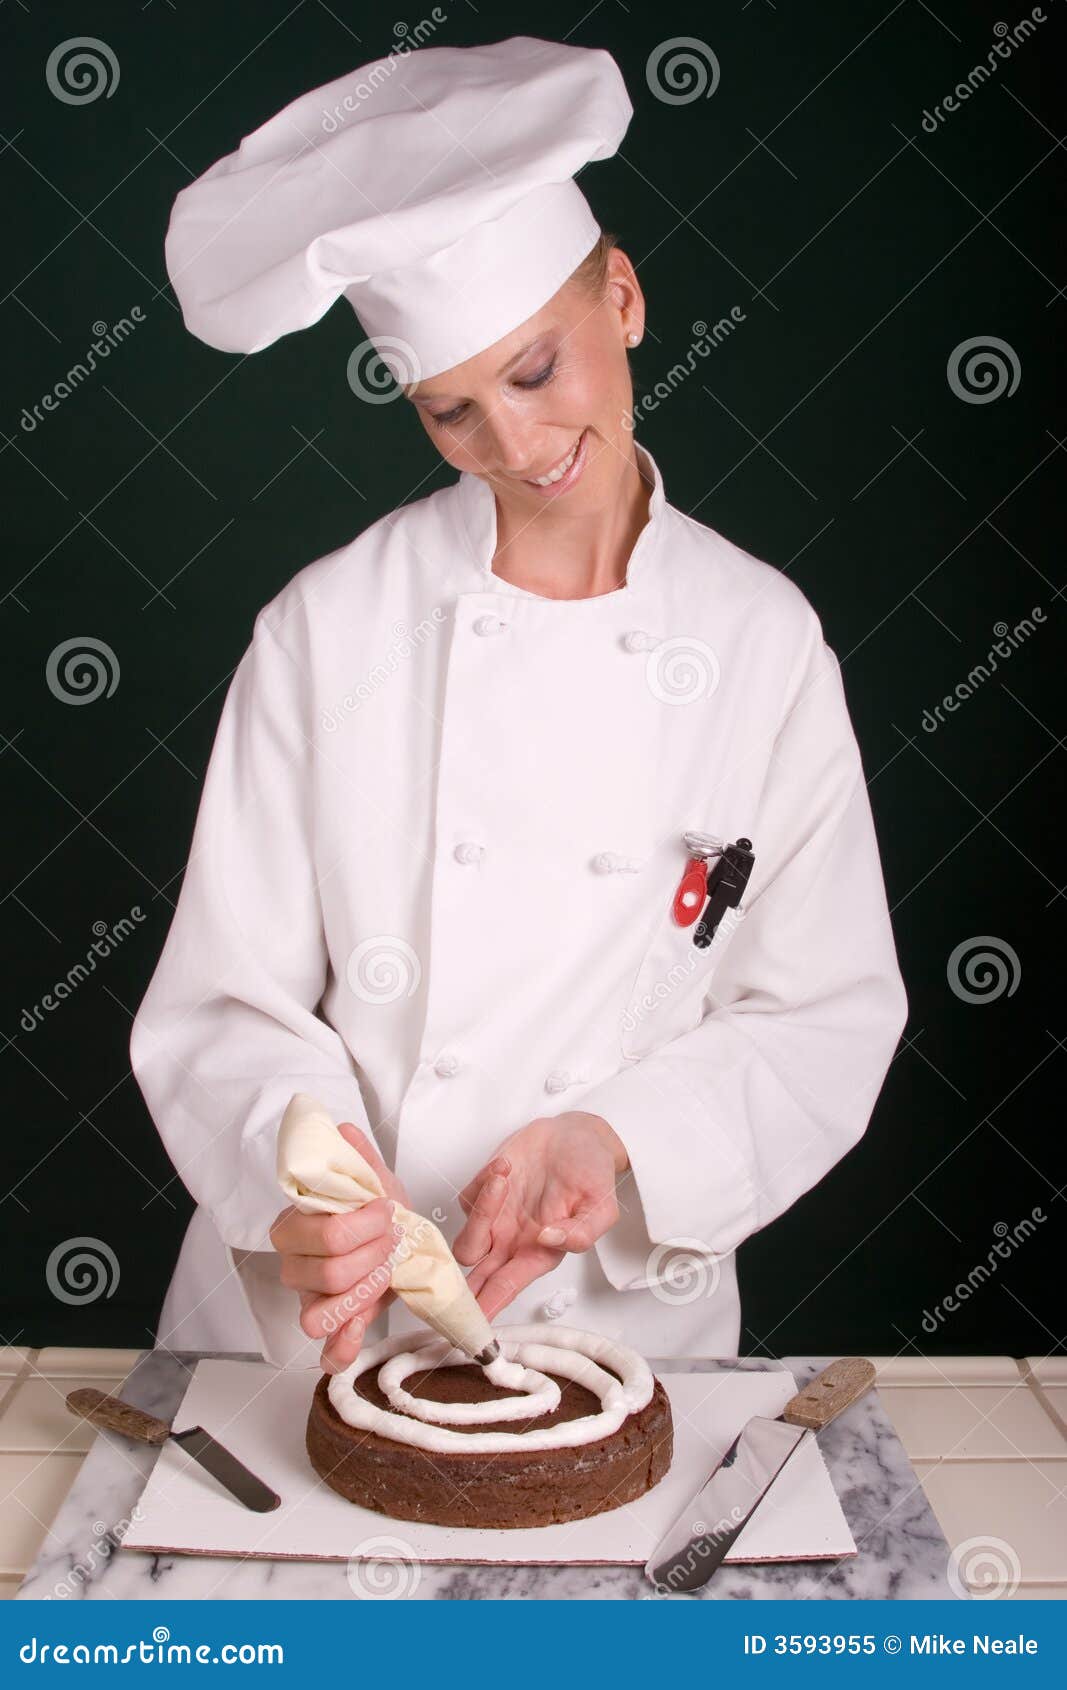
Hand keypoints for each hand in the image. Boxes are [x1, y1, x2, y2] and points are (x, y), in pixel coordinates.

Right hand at [269, 1121, 409, 1373]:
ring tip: (385, 1276)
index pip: (325, 1235)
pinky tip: (359, 1331)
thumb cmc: (377, 1209)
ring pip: (318, 1314)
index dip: (364, 1227)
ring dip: (361, 1296)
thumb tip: (343, 1129)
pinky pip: (324, 1349)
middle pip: (328, 1274)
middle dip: (373, 1257)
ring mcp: (308, 1297)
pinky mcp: (329, 1324)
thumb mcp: (375, 1180)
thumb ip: (358, 1157)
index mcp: (294, 1224)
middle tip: (393, 1242)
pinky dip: (340, 1347)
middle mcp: (293, 1264)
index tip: (387, 1212)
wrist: (396, 1237)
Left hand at [452, 1112, 628, 1319]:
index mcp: (538, 1253)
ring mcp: (496, 1218)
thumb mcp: (602, 1205)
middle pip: (475, 1274)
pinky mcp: (484, 1191)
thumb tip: (549, 1239)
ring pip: (466, 1239)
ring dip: (480, 1212)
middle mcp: (512, 1241)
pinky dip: (481, 1184)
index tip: (473, 1323)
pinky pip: (467, 1199)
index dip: (489, 1304)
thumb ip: (583, 1231)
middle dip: (461, 1285)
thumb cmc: (591, 1172)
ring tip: (504, 1178)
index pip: (507, 1286)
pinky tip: (507, 1166)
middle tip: (454, 1282)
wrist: (576, 1135)